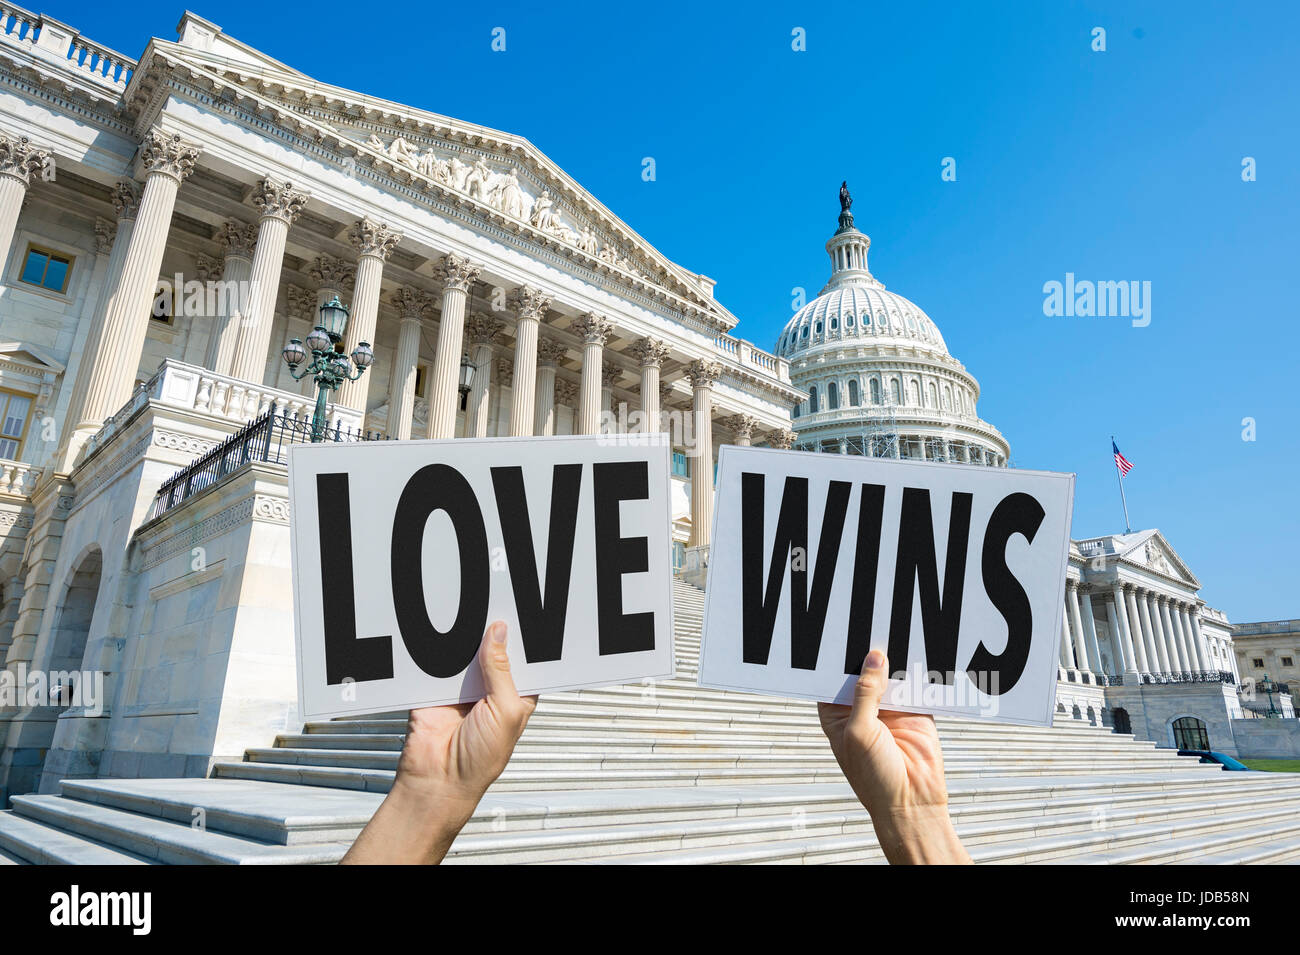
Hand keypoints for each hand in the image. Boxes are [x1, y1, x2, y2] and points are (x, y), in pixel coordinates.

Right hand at [342, 621, 536, 863]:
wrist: (437, 780)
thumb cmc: (481, 759)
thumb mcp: (505, 711)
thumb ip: (501, 670)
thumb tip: (499, 632)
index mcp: (515, 695)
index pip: (524, 659)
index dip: (524, 639)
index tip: (523, 611)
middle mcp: (489, 689)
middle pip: (492, 649)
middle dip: (492, 632)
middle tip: (493, 605)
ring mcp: (461, 687)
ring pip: (465, 652)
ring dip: (464, 639)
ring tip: (468, 615)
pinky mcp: (434, 688)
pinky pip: (436, 662)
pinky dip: (438, 650)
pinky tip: (442, 634)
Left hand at [817, 649, 970, 863]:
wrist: (913, 803)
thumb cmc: (874, 778)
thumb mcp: (860, 732)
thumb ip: (866, 693)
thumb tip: (873, 657)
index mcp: (837, 714)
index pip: (832, 677)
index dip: (835, 658)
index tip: (839, 631)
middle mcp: (862, 708)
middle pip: (862, 671)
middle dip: (866, 653)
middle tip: (869, 623)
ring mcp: (890, 708)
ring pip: (889, 673)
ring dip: (893, 657)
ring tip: (892, 628)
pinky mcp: (916, 710)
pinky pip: (916, 683)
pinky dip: (917, 669)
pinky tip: (916, 649)